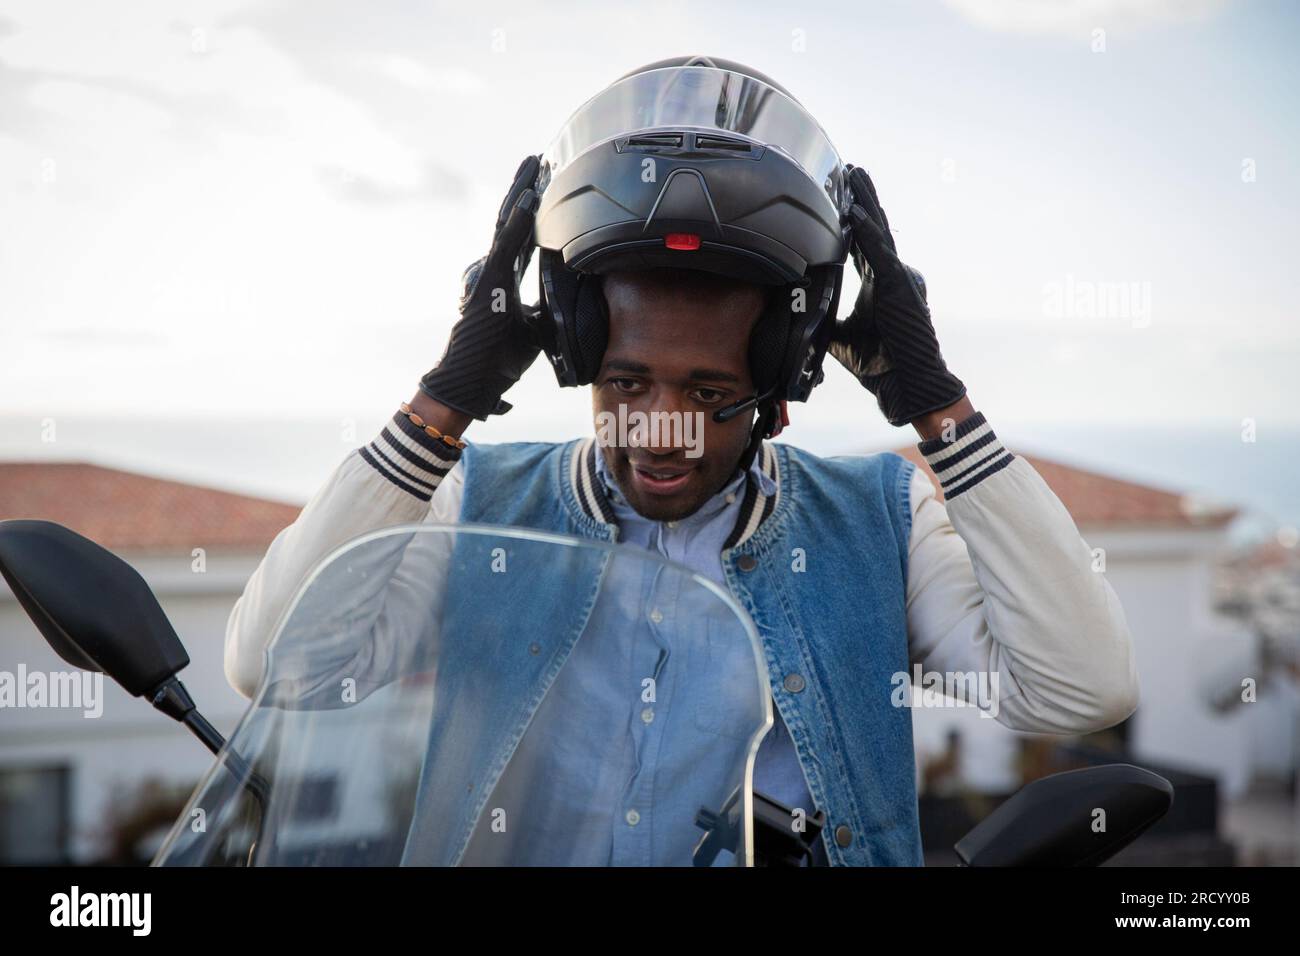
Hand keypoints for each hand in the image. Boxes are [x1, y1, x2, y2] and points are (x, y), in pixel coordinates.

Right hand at [418, 155, 543, 419]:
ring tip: (536, 166)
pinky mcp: (488, 283)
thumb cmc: (496, 361)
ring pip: (507, 224)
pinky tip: (530, 198)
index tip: (546, 184)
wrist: (469, 383)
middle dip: (526, 188)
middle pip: (513, 220)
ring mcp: (488, 273)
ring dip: (522, 193)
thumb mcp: (533, 331)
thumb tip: (569, 301)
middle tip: (540, 158)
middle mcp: (494, 269)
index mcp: (505, 278)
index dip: (535, 211)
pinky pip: (507, 245)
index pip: (523, 236)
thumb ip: (544, 310)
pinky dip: (520, 221)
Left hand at [827, 165, 965, 426]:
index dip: (853, 219)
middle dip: (862, 198)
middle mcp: (891, 275)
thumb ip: (826, 318)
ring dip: (866, 204)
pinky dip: (870, 234)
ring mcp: (899, 278)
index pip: (863, 243)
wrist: (904, 383)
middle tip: (850, 169)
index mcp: (878, 284)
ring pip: (880, 233)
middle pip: (874, 228)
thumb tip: (799, 312)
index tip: (841, 195)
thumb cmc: (878, 364)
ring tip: (856, 177)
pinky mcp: (901, 288)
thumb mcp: (842, 337)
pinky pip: (882, 255)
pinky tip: (858, 214)